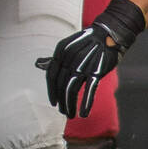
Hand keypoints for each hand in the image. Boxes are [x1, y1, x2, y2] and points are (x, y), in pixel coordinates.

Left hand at [36, 0, 144, 119]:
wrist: (109, 33)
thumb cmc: (87, 42)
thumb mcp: (68, 47)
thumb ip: (55, 59)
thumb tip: (38, 64)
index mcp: (60, 51)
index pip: (51, 75)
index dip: (51, 91)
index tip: (53, 103)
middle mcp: (69, 58)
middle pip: (60, 85)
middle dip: (61, 101)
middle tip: (63, 112)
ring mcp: (83, 65)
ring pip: (71, 89)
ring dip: (69, 105)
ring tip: (70, 115)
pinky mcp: (97, 71)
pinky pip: (89, 90)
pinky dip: (86, 103)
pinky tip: (83, 113)